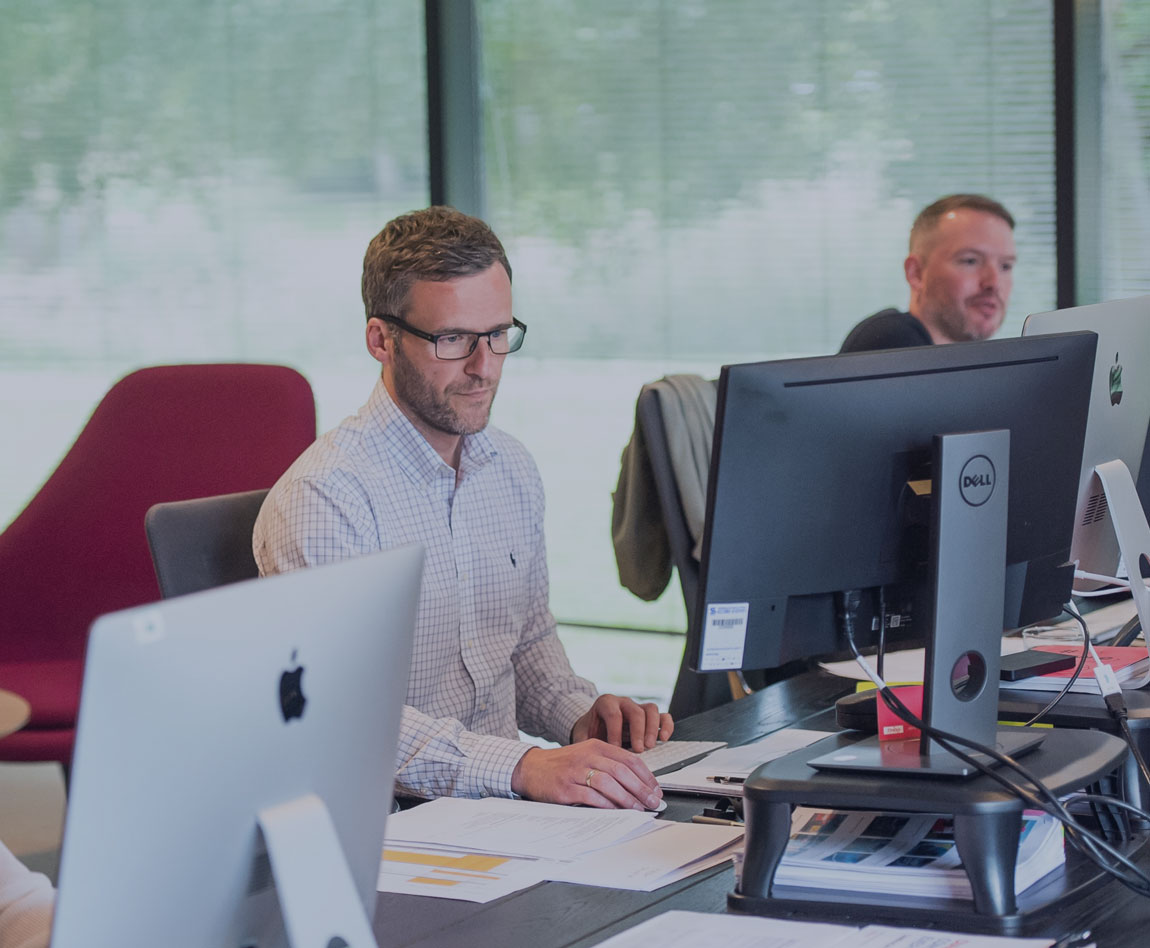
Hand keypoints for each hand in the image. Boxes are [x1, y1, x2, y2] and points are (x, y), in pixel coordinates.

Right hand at [510, 740, 662, 808]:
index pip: (629, 758)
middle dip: (641, 789)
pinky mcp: (565, 788)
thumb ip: (608, 764)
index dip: (646, 776)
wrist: (530, 768)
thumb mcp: (587, 755)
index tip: (655, 790)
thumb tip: (636, 785)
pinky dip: (606, 805)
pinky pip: (591, 797)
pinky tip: (616, 812)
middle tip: (653, 802)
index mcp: (596, 745)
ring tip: (638, 809)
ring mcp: (576, 771)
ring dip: (627, 798)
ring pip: (609, 783)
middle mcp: (587, 755)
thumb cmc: (563, 765)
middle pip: (622, 771)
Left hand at [570, 694, 673, 751]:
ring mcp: (638, 708)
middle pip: (635, 711)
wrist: (594, 727)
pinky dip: (666, 726)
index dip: (615, 732)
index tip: (615, 749)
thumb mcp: (582, 736)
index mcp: (605, 703)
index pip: (613, 713)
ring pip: (651, 710)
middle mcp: (623, 703)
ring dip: (652, 729)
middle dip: (638, 731)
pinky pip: (663, 716)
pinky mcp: (649, 717)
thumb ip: (584, 745)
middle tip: (638, 750)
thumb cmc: (589, 732)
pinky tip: (664, 739)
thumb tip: (583, 761)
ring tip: (650, 746)